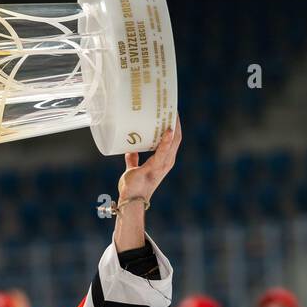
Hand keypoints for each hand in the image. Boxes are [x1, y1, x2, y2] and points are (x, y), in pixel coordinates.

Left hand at [113, 116, 181, 251]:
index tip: (171, 109)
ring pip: (173, 142)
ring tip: (171, 112)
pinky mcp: (154, 168)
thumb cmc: (133, 186)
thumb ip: (133, 159)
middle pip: (177, 137)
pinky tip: (167, 130)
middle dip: (175, 121)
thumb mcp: (133, 168)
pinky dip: (165, 141)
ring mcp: (162, 165)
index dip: (174, 124)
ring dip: (173, 126)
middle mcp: (167, 162)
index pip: (174, 139)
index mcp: (163, 160)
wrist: (130, 201)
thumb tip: (129, 148)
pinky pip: (162, 152)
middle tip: (172, 105)